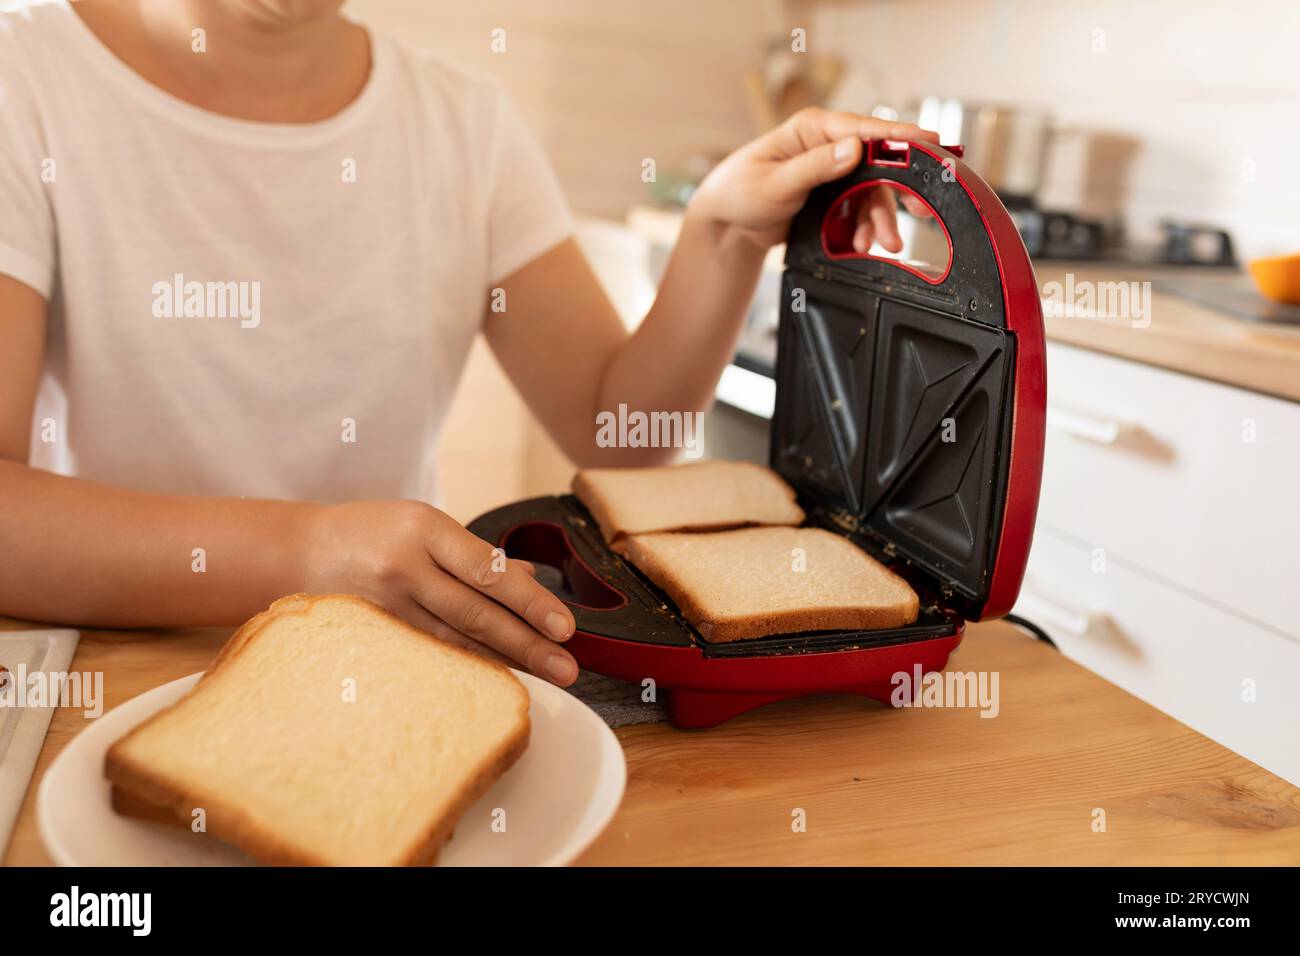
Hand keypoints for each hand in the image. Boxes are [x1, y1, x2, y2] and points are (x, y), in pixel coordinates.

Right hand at [302, 501, 578, 685]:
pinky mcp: (368, 637)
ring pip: (452, 642)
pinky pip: (424, 658)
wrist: (297, 552)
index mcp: (425, 529)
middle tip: (568, 668)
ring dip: (503, 662)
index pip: (488, 570)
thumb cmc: (375, 534)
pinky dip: (462, 670)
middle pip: (475, 612)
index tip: (565, 627)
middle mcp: (404, 566)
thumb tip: (529, 581)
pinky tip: (492, 682)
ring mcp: (382, 606)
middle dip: (527, 643)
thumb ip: (476, 555)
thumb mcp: (426, 526)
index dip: (530, 601)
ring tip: (545, 679)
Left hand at [687, 107, 940, 250]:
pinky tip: (863, 244)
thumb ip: (815, 167)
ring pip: (872, 192)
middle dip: (898, 190)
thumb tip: (854, 148)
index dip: (900, 136)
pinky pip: (861, 209)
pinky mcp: (834, 196)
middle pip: (878, 163)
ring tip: (882, 244)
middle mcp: (829, 145)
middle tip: (921, 211)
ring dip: (880, 219)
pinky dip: (866, 227)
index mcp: (814, 129)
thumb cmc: (740, 193)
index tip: (930, 142)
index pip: (864, 128)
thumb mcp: (775, 183)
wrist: (727, 225)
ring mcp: (834, 171)